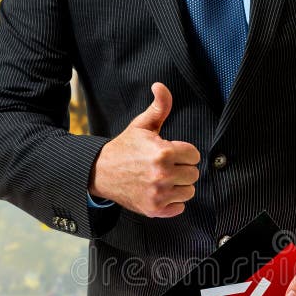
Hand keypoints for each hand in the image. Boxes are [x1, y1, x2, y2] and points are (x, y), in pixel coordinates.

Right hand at [89, 82, 200, 217]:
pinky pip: (180, 207)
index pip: (194, 155)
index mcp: (163, 152)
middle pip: (193, 174)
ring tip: (164, 179)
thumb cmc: (125, 148)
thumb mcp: (141, 125)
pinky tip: (161, 192)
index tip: (171, 153)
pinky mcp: (154, 209)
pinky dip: (173, 202)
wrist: (101, 172)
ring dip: (179, 186)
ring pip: (189, 191)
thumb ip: (159, 106)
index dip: (184, 153)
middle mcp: (162, 175)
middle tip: (166, 166)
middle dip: (182, 168)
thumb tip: (160, 86)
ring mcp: (158, 194)